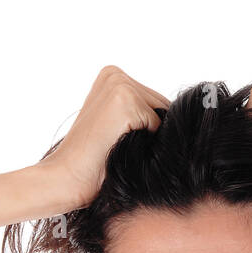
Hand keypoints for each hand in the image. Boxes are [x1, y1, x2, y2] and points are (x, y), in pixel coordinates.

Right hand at [38, 66, 169, 211]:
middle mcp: (116, 74)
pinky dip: (146, 145)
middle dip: (152, 133)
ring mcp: (121, 85)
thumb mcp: (116, 125)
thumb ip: (142, 112)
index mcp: (111, 75)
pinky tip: (121, 150)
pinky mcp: (126, 102)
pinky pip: (158, 127)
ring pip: (162, 117)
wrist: (67, 178)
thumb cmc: (93, 160)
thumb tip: (184, 119)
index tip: (122, 141)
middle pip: (163, 106)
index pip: (154, 102)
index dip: (149, 129)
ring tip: (120, 149)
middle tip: (122, 148)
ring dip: (149, 140)